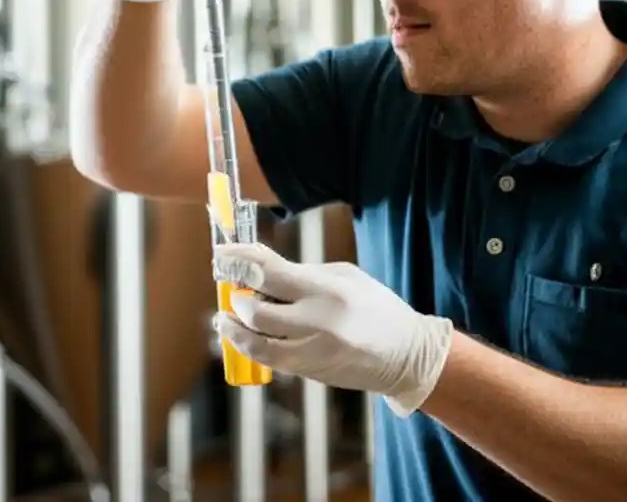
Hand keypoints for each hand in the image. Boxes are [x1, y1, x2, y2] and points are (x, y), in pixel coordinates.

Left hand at [212, 243, 454, 416]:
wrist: (405, 356)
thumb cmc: (375, 307)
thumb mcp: (344, 277)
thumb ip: (302, 274)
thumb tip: (260, 273)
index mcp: (327, 291)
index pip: (270, 273)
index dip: (238, 261)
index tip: (221, 255)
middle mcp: (318, 323)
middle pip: (256, 311)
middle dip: (236, 297)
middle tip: (230, 287)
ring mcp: (312, 352)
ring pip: (257, 343)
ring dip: (234, 329)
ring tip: (225, 318)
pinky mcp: (309, 372)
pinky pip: (269, 359)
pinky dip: (249, 346)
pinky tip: (242, 335)